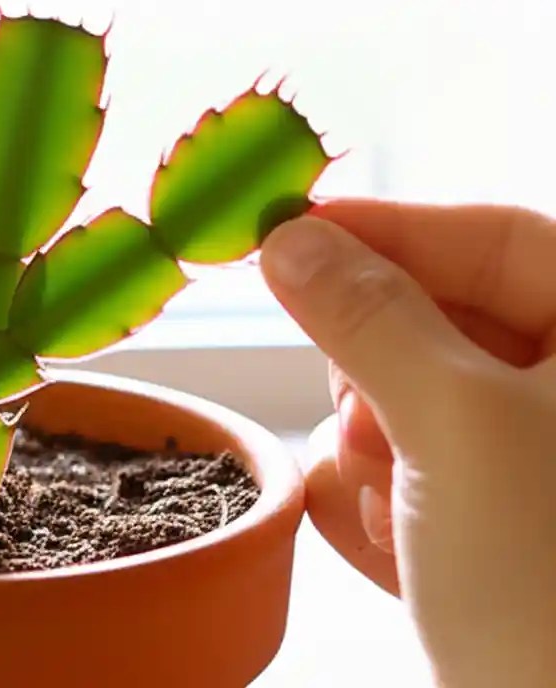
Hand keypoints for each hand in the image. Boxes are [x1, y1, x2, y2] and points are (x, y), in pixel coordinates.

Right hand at [260, 199, 555, 686]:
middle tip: (360, 418)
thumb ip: (368, 318)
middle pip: (443, 321)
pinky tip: (398, 555)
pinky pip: (408, 477)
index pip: (495, 238)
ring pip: (410, 404)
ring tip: (392, 509)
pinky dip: (382, 510)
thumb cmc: (551, 587)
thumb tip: (290, 242)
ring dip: (373, 455)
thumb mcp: (455, 427)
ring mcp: (535, 470)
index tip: (286, 236)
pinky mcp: (494, 532)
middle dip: (376, 374)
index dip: (388, 229)